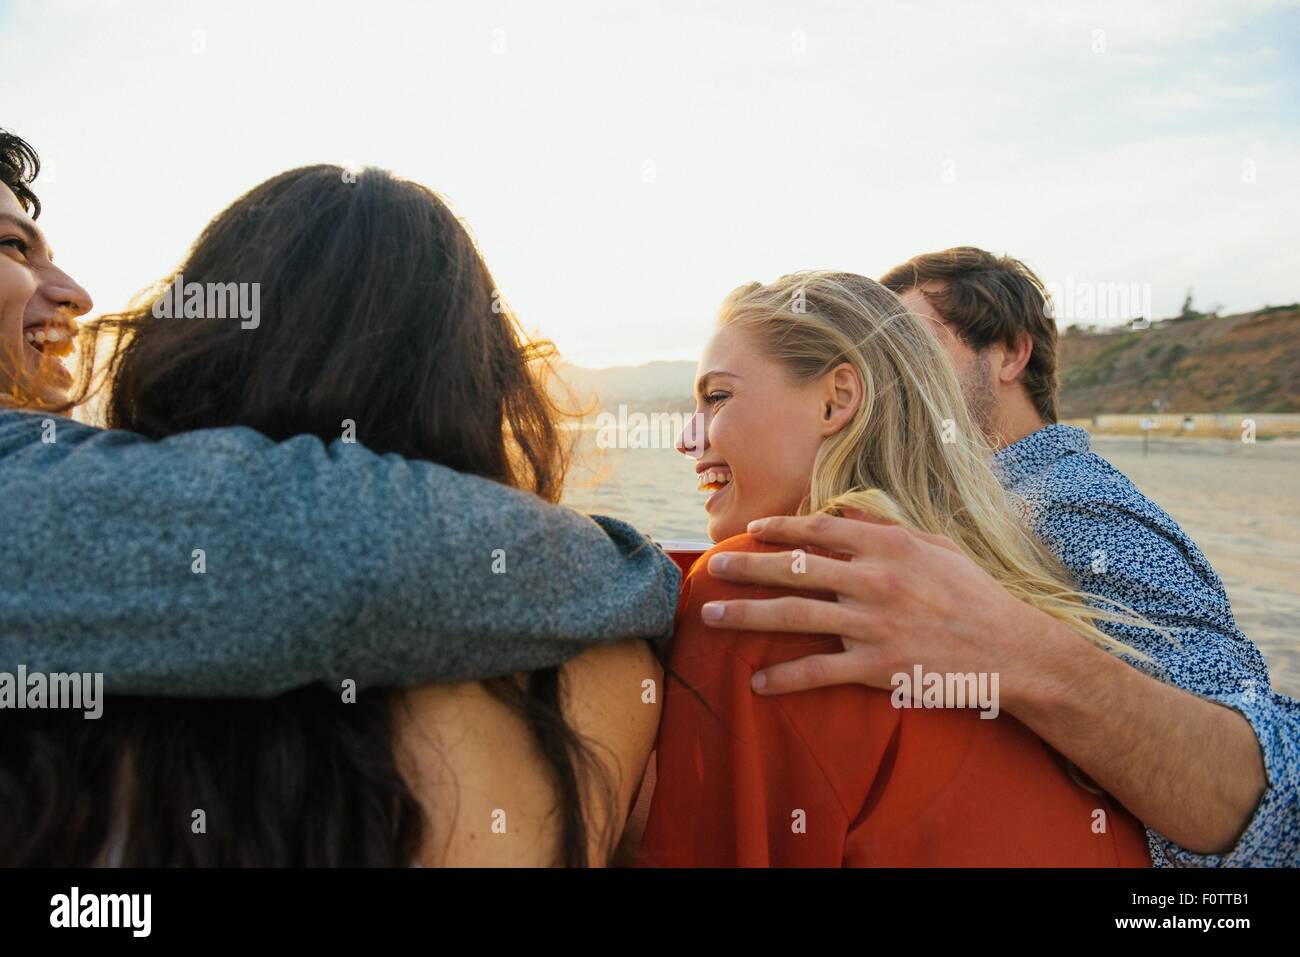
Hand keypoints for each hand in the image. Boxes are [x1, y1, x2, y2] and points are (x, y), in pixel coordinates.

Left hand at [702, 512, 1055, 698]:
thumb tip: (846, 512)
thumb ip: (888, 531)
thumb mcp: (938, 547)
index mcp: (890, 546)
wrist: (1012, 651)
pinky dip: (784, 677)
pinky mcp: (877, 667)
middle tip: (714, 566)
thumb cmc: (975, 595)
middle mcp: (875, 581)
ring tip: (711, 615)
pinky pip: (818, 671)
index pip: (820, 530)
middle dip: (747, 567)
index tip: (753, 530)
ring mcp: (872, 625)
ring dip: (746, 615)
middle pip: (794, 569)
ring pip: (794, 617)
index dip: (781, 527)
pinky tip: (756, 682)